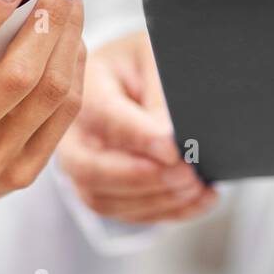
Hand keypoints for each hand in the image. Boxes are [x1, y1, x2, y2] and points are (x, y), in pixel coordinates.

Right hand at [58, 30, 216, 222]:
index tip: (173, 148)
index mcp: (85, 86)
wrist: (132, 76)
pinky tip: (201, 199)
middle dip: (141, 178)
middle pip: (90, 169)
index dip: (138, 136)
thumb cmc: (145, 63)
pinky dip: (167, 212)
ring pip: (106, 199)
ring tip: (196, 187)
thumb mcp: (155, 59)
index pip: (103, 116)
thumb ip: (160, 94)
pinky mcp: (100, 190)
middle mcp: (73, 132)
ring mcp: (82, 165)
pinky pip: (127, 214)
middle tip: (186, 173)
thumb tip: (170, 140)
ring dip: (156, 199)